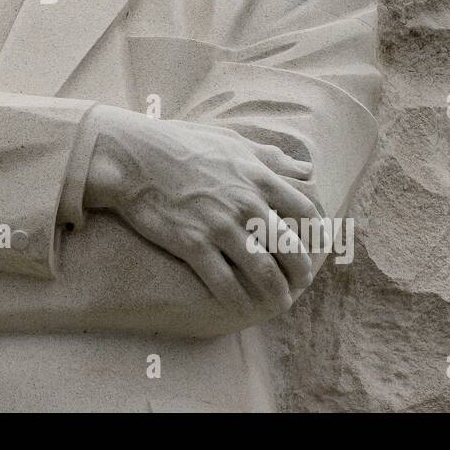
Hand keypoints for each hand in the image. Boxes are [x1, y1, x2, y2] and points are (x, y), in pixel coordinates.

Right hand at [84, 105, 319, 315]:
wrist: (134, 158)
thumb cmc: (181, 144)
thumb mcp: (231, 140)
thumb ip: (270, 157)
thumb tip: (306, 169)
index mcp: (258, 177)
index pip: (304, 212)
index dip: (315, 235)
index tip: (315, 247)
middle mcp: (246, 204)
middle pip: (289, 248)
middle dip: (300, 272)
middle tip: (301, 284)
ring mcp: (220, 226)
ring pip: (263, 271)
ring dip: (276, 293)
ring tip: (280, 303)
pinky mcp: (193, 245)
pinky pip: (224, 282)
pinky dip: (238, 300)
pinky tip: (243, 309)